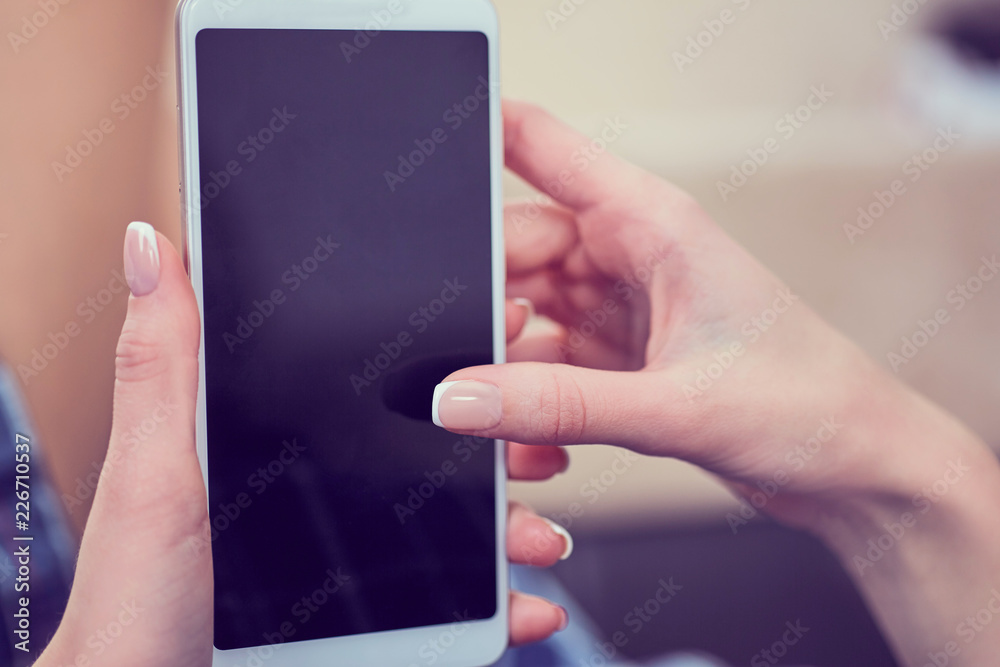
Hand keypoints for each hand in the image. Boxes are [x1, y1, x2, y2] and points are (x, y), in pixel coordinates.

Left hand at [36, 224, 569, 666]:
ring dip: (513, 525)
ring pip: (454, 527)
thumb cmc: (133, 601)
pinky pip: (449, 606)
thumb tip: (151, 244)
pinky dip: (497, 609)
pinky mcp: (371, 616)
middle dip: (496, 442)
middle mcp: (323, 490)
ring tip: (542, 537)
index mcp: (274, 439)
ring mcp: (350, 555)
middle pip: (428, 451)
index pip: (371, 382)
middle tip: (540, 436)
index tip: (497, 326)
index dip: (437, 354)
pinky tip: (526, 609)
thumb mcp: (153, 471)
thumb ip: (161, 365)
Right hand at [431, 101, 999, 665]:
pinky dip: (532, 400)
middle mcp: (631, 255)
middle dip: (483, 299)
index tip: (422, 175)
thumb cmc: (807, 406)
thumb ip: (558, 404)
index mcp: (651, 225)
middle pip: (514, 246)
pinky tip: (544, 439)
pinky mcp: (620, 357)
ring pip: (523, 310)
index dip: (480, 139)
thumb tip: (461, 397)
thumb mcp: (672, 405)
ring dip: (506, 361)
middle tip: (465, 357)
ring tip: (511, 410)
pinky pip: (545, 364)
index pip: (544, 150)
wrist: (854, 471)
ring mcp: (622, 307)